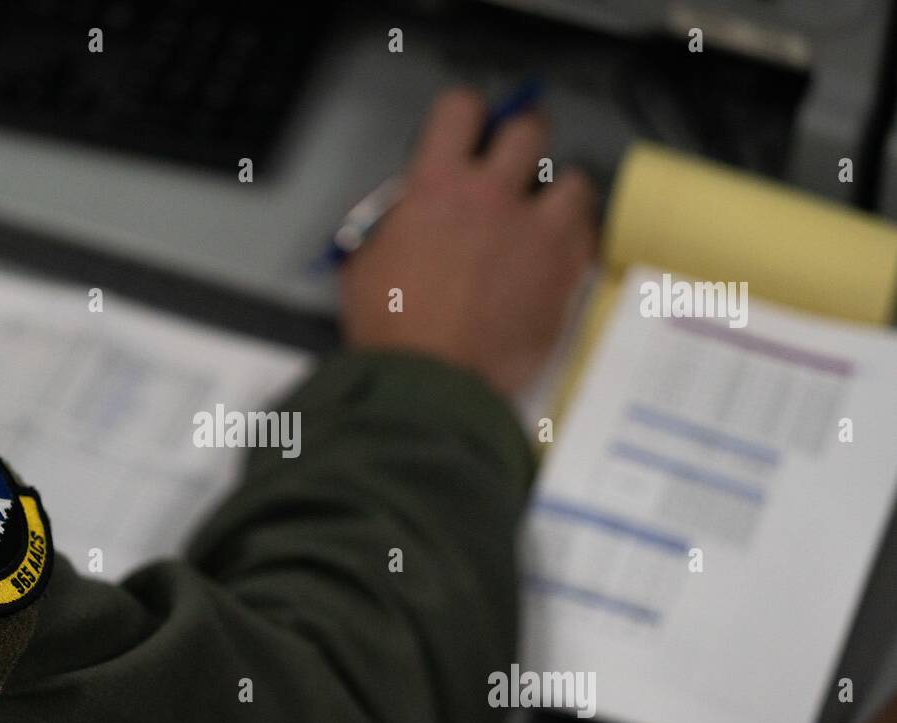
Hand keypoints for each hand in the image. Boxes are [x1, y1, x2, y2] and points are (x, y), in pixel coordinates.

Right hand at [340, 88, 597, 395]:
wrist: (430, 384)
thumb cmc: (392, 333)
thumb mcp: (363, 264)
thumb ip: (389, 224)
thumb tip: (401, 214)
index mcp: (436, 187)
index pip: (460, 109)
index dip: (465, 114)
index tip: (467, 128)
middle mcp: (491, 198)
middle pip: (528, 129)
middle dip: (521, 138)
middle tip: (515, 156)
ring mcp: (535, 234)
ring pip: (573, 181)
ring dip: (559, 191)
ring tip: (544, 211)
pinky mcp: (564, 273)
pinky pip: (587, 235)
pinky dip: (575, 238)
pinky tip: (556, 253)